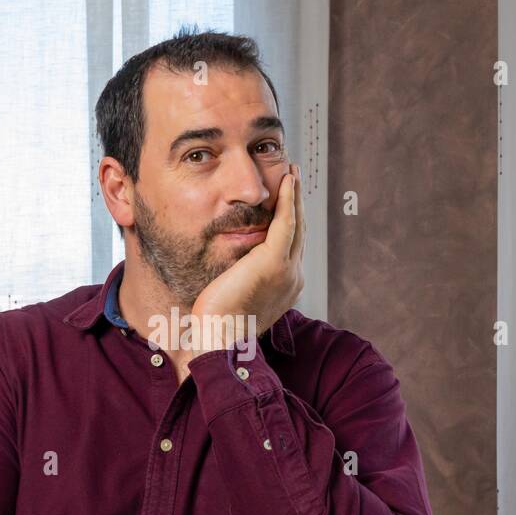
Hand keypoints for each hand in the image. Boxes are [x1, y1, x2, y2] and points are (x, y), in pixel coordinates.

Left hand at [188, 162, 304, 356]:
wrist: (219, 340)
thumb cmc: (217, 327)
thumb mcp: (233, 297)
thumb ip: (238, 279)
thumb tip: (228, 269)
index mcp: (284, 287)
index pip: (290, 247)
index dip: (290, 223)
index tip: (286, 203)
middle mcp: (293, 278)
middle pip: (299, 232)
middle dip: (297, 204)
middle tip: (293, 179)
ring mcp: (287, 271)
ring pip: (296, 224)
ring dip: (294, 196)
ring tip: (292, 174)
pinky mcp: (274, 262)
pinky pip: (286, 222)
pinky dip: (288, 200)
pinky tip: (287, 182)